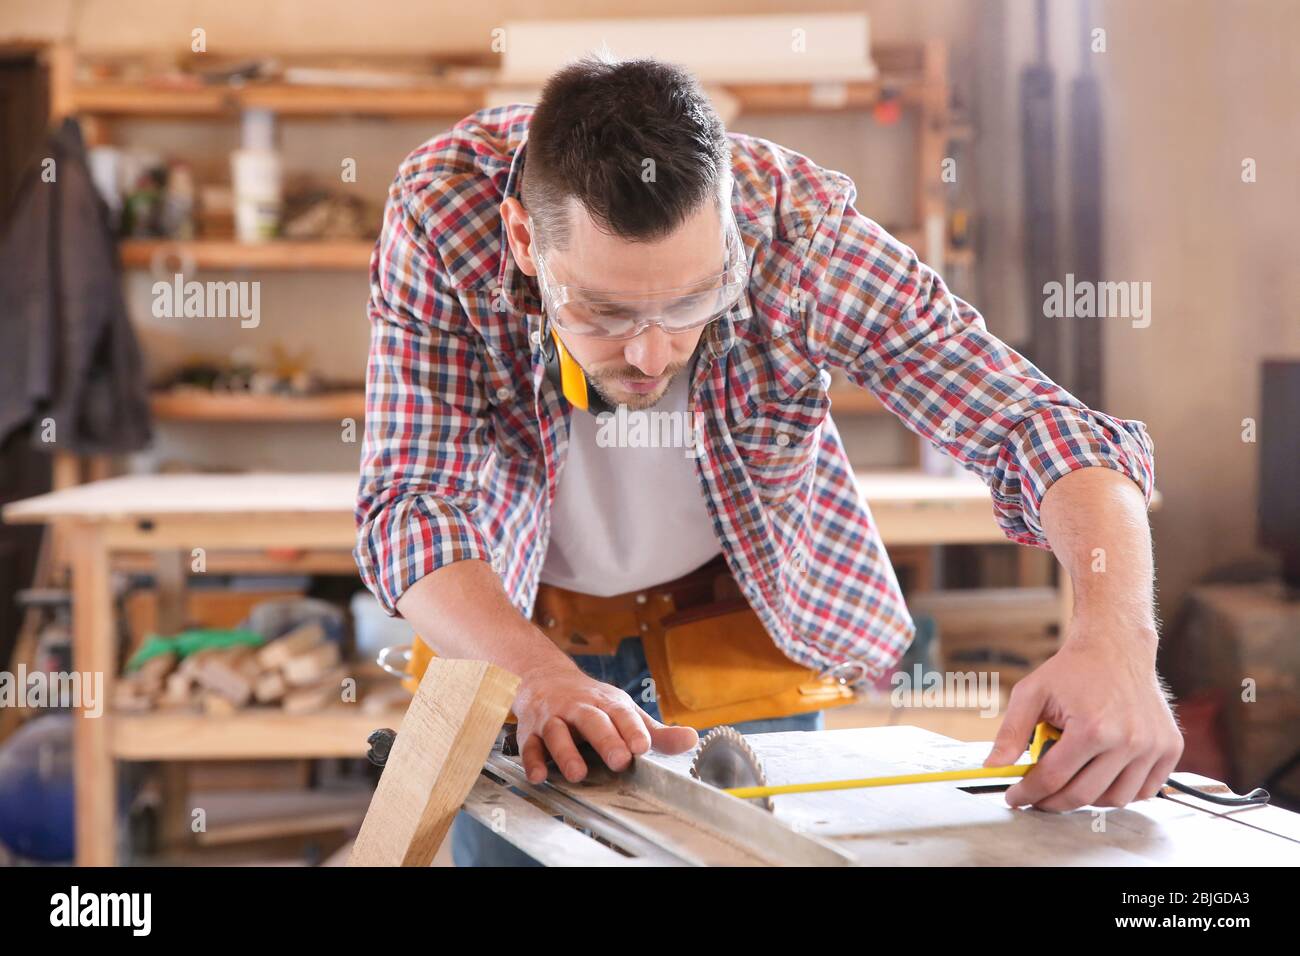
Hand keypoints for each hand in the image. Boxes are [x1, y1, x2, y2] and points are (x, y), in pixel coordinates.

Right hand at [513, 658, 698, 783]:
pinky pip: (529, 746)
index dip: (632, 729)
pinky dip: (532, 760)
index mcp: (606, 703)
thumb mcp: (624, 711)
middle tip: (619, 760)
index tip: (643, 747)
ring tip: (578, 774)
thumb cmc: (592, 703)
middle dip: (605, 740)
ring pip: (557, 733)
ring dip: (566, 753)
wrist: (543, 677)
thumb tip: (692, 740)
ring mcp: (553, 718)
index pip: (621, 714)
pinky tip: (539, 775)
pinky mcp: (530, 731)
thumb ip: (656, 732)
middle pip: (592, 721)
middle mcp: (579, 708)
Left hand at [983, 620, 1182, 811]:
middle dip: (1052, 801)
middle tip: (1036, 797)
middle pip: (1083, 795)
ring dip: (1087, 798)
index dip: (1028, 792)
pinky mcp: (1170, 748)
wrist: (1116, 647)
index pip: (1053, 778)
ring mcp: (1153, 747)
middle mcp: (1128, 741)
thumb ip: (1011, 732)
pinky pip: (1143, 790)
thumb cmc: (1073, 669)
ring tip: (1069, 781)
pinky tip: (1100, 776)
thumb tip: (993, 766)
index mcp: (1093, 728)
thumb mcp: (1031, 692)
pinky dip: (1120, 791)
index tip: (1015, 796)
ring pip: (1115, 799)